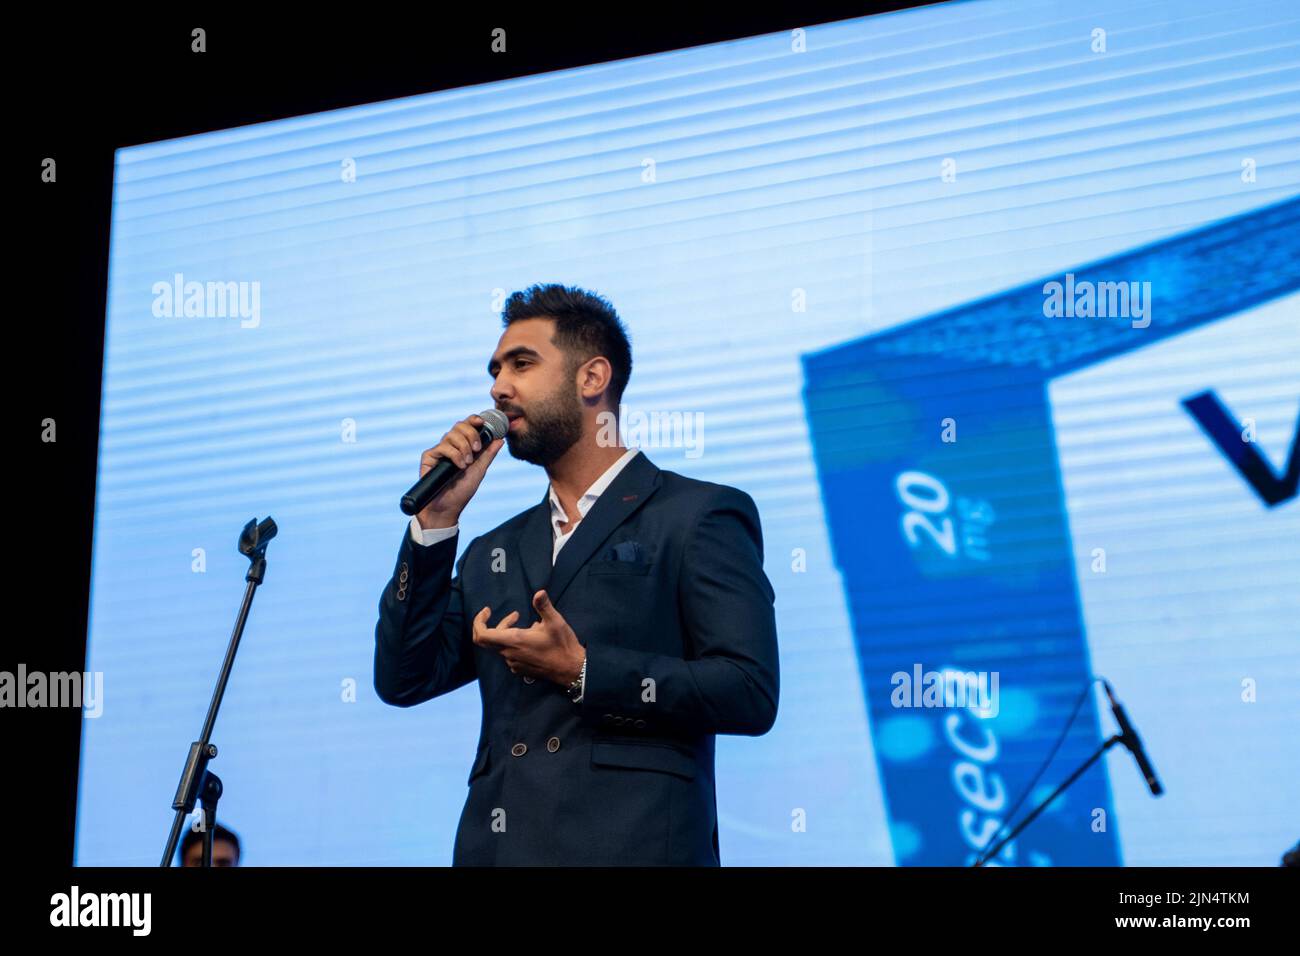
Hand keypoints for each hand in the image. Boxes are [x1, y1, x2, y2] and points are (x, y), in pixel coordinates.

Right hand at [416, 414, 504, 529]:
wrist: (448, 508)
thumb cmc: (462, 491)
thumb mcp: (480, 471)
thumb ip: (488, 454)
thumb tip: (501, 439)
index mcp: (463, 446)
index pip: (467, 426)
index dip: (473, 420)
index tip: (482, 421)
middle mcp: (450, 446)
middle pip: (459, 426)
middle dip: (471, 434)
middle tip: (477, 449)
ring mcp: (439, 451)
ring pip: (451, 434)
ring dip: (463, 447)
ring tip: (467, 463)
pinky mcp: (429, 457)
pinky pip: (442, 447)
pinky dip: (454, 455)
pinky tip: (459, 466)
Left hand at [472, 590, 585, 685]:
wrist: (571, 670)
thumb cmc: (562, 646)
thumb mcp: (555, 622)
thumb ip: (544, 606)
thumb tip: (539, 592)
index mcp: (514, 641)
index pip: (482, 635)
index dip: (478, 622)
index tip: (487, 611)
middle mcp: (509, 654)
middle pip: (491, 639)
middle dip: (500, 624)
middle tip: (515, 614)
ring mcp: (514, 663)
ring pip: (502, 646)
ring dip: (510, 633)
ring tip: (531, 625)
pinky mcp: (520, 669)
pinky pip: (510, 654)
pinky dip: (515, 643)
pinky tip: (532, 638)